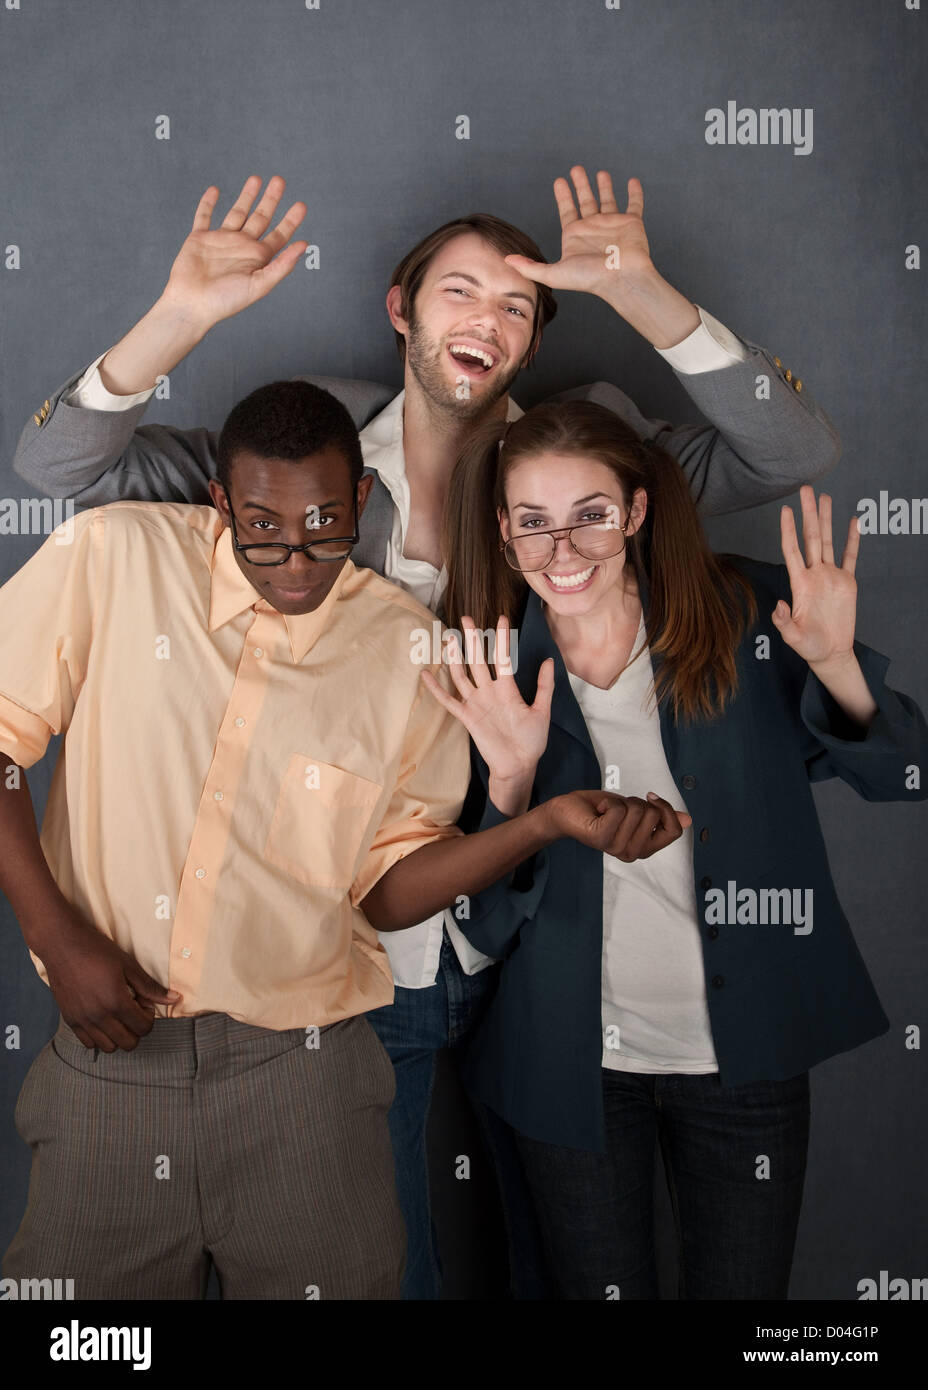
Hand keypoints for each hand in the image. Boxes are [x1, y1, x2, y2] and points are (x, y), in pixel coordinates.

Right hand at [39, 908, 180, 1051]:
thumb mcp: (129, 966)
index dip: (149, 1016)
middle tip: (133, 1009)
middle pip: (128, 1042)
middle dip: (136, 1028)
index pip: (143, 1028)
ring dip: (119, 1035)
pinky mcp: (70, 1020)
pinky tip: (102, 1018)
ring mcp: (82, 1020)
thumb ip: (151, 987)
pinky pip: (89, 1043)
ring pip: (109, 1047)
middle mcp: (99, 1016)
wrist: (63, 945)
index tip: (143, 1001)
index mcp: (116, 1002)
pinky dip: (99, 1037)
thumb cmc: (97, 951)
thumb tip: (175, 998)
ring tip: (117, 1014)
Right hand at [159, 174, 307, 328]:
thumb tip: (304, 245)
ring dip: (246, 196)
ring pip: (237, 212)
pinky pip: (204, 216)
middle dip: (271, 199)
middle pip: (260, 218)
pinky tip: (215, 190)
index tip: (300, 204)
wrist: (193, 305)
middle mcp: (241, 247)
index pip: (279, 235)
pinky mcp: (199, 238)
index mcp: (257, 258)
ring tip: (256, 178)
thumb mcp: (259, 285)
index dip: (290, 220)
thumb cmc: (226, 301)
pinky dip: (208, 203)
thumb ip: (281, 265)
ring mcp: (220, 241)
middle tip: (280, 180)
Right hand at [421, 616, 553, 785]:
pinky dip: (436, 688)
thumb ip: (544, 686)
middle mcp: (489, 692)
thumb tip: (550, 660)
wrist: (519, 765)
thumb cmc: (532, 741)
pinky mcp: (467, 717)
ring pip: (462, 675)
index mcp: (508, 689)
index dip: (502, 638)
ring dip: (455, 657)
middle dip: (473, 640)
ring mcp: (476, 703)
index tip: (501, 618)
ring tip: (449, 638)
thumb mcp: (542, 710)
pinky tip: (425, 674)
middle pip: (478, 660)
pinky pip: (448, 701)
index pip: (503, 657)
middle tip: (467, 619)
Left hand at [503, 167, 653, 302]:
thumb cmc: (589, 278)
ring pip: (608, 200)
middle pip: (585, 201)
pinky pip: (635, 204)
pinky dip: (635, 193)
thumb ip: (530, 267)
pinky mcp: (632, 223)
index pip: (567, 211)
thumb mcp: (553, 273)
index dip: (563, 196)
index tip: (559, 181)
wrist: (620, 278)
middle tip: (576, 169)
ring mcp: (613, 225)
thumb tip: (506, 260)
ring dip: (604, 187)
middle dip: (580, 185)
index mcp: (576, 236)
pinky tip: (632, 181)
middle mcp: (593, 228)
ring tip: (600, 173)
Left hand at [547, 789, 691, 861]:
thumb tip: (687, 820)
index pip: (674, 832)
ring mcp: (616, 848)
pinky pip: (618, 810)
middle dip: (638, 802)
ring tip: (607, 811)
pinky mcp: (601, 839)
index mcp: (645, 848)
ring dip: (622, 802)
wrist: (568, 811)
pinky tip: (598, 812)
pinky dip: (608, 803)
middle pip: (654, 816)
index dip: (667, 809)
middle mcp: (633, 853)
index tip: (651, 797)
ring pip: (637, 810)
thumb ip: (660, 817)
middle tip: (619, 809)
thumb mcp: (636, 811)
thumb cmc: (602, 811)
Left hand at [772, 485, 859, 668]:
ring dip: (826, 519)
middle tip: (806, 489)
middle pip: (810, 537)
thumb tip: (778, 605)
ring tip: (825, 497)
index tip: (785, 510)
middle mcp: (814, 574)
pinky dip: (852, 539)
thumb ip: (784, 622)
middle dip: (808, 513)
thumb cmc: (809, 645)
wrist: (830, 652)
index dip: (789, 530)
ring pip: (828, 541)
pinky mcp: (847, 583)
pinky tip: (853, 521)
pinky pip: (850, 556)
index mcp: (800, 584)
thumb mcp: (793, 637)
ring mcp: (831, 576)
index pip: (792, 550)